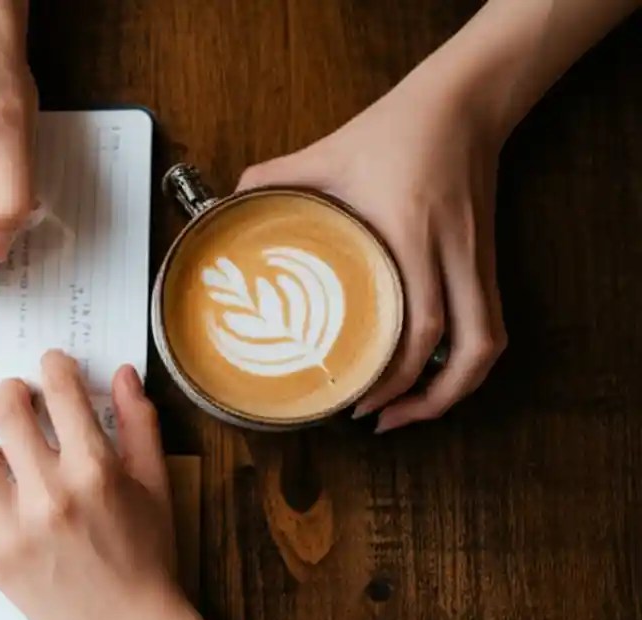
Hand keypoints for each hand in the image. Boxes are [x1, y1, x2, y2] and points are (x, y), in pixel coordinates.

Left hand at [0, 352, 289, 619]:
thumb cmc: (149, 557)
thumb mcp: (156, 486)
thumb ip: (139, 425)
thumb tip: (120, 373)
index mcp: (95, 468)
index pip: (60, 390)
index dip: (52, 366)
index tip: (50, 367)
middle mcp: (51, 492)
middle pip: (5, 410)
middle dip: (12, 394)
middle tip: (18, 401)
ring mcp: (16, 527)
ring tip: (3, 463)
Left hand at [237, 75, 506, 432]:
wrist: (462, 102)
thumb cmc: (393, 129)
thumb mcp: (323, 152)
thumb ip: (270, 179)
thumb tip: (225, 205)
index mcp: (409, 236)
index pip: (418, 325)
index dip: (394, 375)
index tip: (357, 399)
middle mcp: (452, 257)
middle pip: (467, 351)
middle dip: (427, 401)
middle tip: (378, 420)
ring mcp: (477, 261)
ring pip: (490, 344)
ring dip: (455, 389)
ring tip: (412, 411)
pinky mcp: (487, 260)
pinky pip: (492, 322)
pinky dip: (468, 360)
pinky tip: (435, 373)